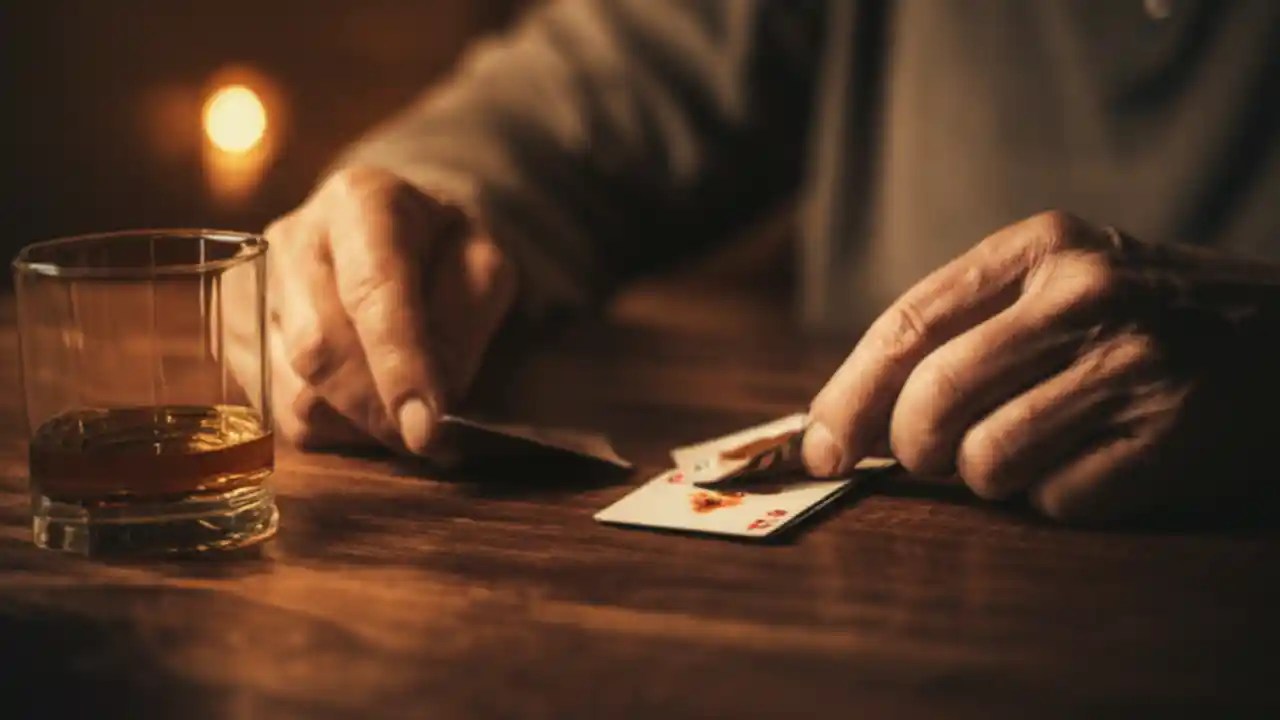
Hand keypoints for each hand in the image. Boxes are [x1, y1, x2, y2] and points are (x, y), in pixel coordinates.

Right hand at [226, 166, 516, 453]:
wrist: (397, 229)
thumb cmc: (445, 251)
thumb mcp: (483, 268)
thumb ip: (465, 326)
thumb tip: (427, 406)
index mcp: (362, 201)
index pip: (372, 291)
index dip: (399, 367)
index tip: (426, 430)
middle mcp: (293, 236)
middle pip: (322, 348)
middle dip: (380, 407)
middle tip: (427, 431)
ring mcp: (252, 284)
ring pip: (296, 388)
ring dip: (359, 421)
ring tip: (400, 408)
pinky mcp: (237, 332)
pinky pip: (278, 409)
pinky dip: (332, 426)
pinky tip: (363, 404)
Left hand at [803, 211, 1279, 523]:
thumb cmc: (1147, 316)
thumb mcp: (1061, 281)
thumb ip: (963, 330)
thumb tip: (846, 419)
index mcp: (1040, 246)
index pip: (907, 326)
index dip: (847, 396)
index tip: (816, 449)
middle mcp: (1084, 292)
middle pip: (931, 401)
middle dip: (911, 449)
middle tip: (931, 455)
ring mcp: (1132, 363)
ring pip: (985, 461)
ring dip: (994, 474)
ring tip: (1046, 439)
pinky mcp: (1169, 435)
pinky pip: (1056, 500)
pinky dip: (1061, 496)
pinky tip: (1104, 457)